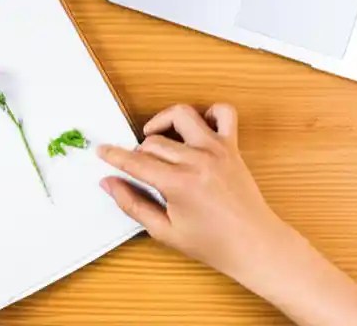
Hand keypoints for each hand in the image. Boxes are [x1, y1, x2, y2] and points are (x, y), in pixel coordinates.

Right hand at [99, 104, 356, 325]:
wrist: (253, 244)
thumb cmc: (213, 243)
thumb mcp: (164, 231)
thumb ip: (133, 204)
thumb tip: (109, 184)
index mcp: (179, 183)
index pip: (135, 162)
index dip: (114, 156)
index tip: (102, 151)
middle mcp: (198, 160)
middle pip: (154, 141)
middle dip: (139, 152)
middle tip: (138, 168)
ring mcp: (217, 149)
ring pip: (182, 115)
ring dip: (164, 122)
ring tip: (158, 138)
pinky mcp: (232, 146)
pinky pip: (223, 112)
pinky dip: (208, 112)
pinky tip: (195, 129)